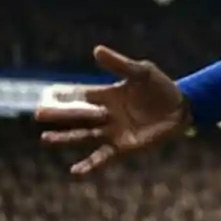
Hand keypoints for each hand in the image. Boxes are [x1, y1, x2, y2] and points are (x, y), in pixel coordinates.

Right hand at [36, 45, 191, 174]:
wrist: (182, 108)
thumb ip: (119, 64)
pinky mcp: (123, 147)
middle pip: (79, 115)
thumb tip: (96, 50)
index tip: (51, 93)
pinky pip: (102, 157)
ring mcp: (113, 131)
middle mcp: (106, 114)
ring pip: (84, 135)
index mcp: (109, 95)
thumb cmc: (161, 87)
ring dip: (65, 138)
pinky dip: (89, 165)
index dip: (69, 94)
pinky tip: (75, 170)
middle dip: (59, 115)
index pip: (84, 94)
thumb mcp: (142, 72)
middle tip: (38, 114)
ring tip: (45, 138)